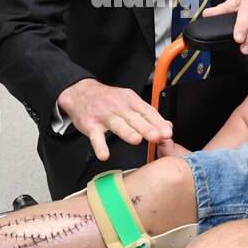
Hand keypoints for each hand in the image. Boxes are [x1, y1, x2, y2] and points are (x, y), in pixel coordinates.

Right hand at [56, 78, 172, 161]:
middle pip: (135, 118)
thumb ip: (147, 115)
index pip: (147, 111)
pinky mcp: (90, 124)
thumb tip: (166, 126)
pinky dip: (100, 146)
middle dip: (147, 127)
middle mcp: (118, 106)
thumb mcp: (129, 102)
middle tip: (157, 136)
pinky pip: (95, 136)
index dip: (158, 122)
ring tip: (136, 140)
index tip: (167, 133)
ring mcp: (104, 115)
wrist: (80, 93)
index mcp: (130, 100)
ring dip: (127, 132)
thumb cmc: (108, 100)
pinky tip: (104, 154)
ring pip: (117, 124)